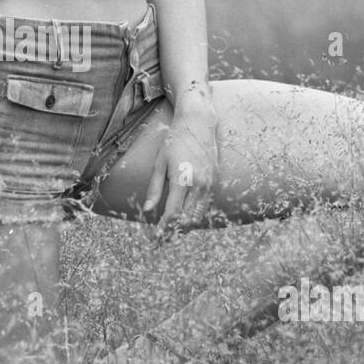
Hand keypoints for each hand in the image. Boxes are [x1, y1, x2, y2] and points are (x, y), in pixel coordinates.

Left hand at [142, 99, 218, 233]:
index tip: (156, 238)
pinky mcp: (215, 181)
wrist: (198, 124)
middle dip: (175, 232)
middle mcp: (199, 184)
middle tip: (162, 239)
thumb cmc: (175, 141)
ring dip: (185, 226)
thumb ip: (154, 188)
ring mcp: (210, 183)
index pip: (174, 213)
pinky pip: (205, 205)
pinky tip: (184, 217)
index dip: (164, 229)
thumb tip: (148, 210)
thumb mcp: (159, 163)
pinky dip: (194, 215)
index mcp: (182, 179)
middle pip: (188, 219)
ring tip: (172, 232)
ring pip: (199, 215)